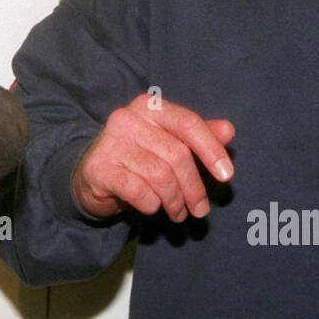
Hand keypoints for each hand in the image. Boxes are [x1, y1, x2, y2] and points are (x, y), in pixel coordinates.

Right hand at [73, 93, 233, 221]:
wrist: (90, 174)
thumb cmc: (137, 157)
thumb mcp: (168, 143)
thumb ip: (198, 136)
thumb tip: (228, 130)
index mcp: (149, 106)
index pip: (188, 123)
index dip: (211, 150)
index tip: (227, 176)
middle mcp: (128, 118)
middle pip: (177, 154)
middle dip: (194, 187)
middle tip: (200, 209)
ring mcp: (110, 142)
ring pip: (160, 176)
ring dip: (175, 201)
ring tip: (178, 212)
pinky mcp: (99, 168)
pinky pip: (138, 191)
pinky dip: (152, 204)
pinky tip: (152, 207)